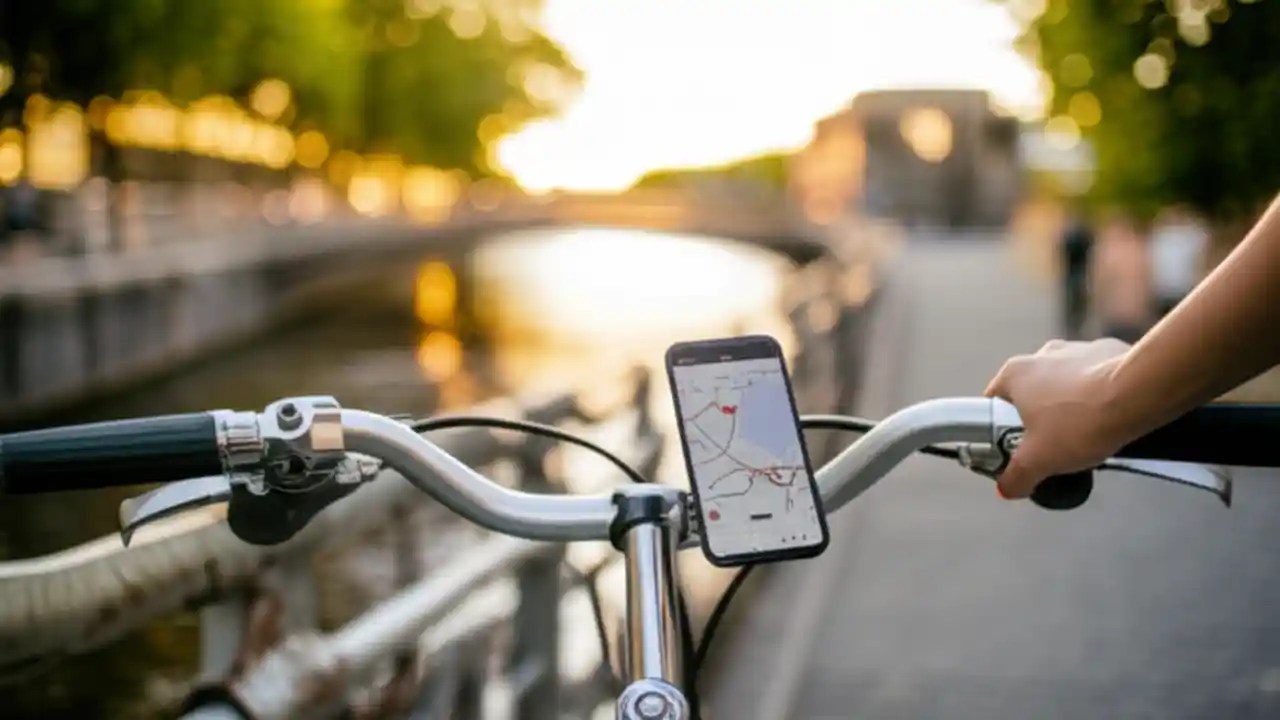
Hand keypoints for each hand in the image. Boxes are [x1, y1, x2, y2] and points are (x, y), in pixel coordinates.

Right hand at [983, 338, 1131, 498]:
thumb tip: (1007, 489)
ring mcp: (1077, 349)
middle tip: (1055, 446)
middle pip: (1032, 393)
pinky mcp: (1110, 351)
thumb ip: (1015, 477)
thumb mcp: (1038, 462)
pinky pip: (1098, 378)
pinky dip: (1100, 395)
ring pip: (1066, 384)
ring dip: (1072, 405)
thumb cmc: (1082, 422)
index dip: (1001, 428)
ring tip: (1088, 434)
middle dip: (1041, 418)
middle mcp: (1042, 354)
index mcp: (1014, 373)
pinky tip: (1110, 417)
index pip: (994, 403)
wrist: (1139, 395)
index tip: (1014, 447)